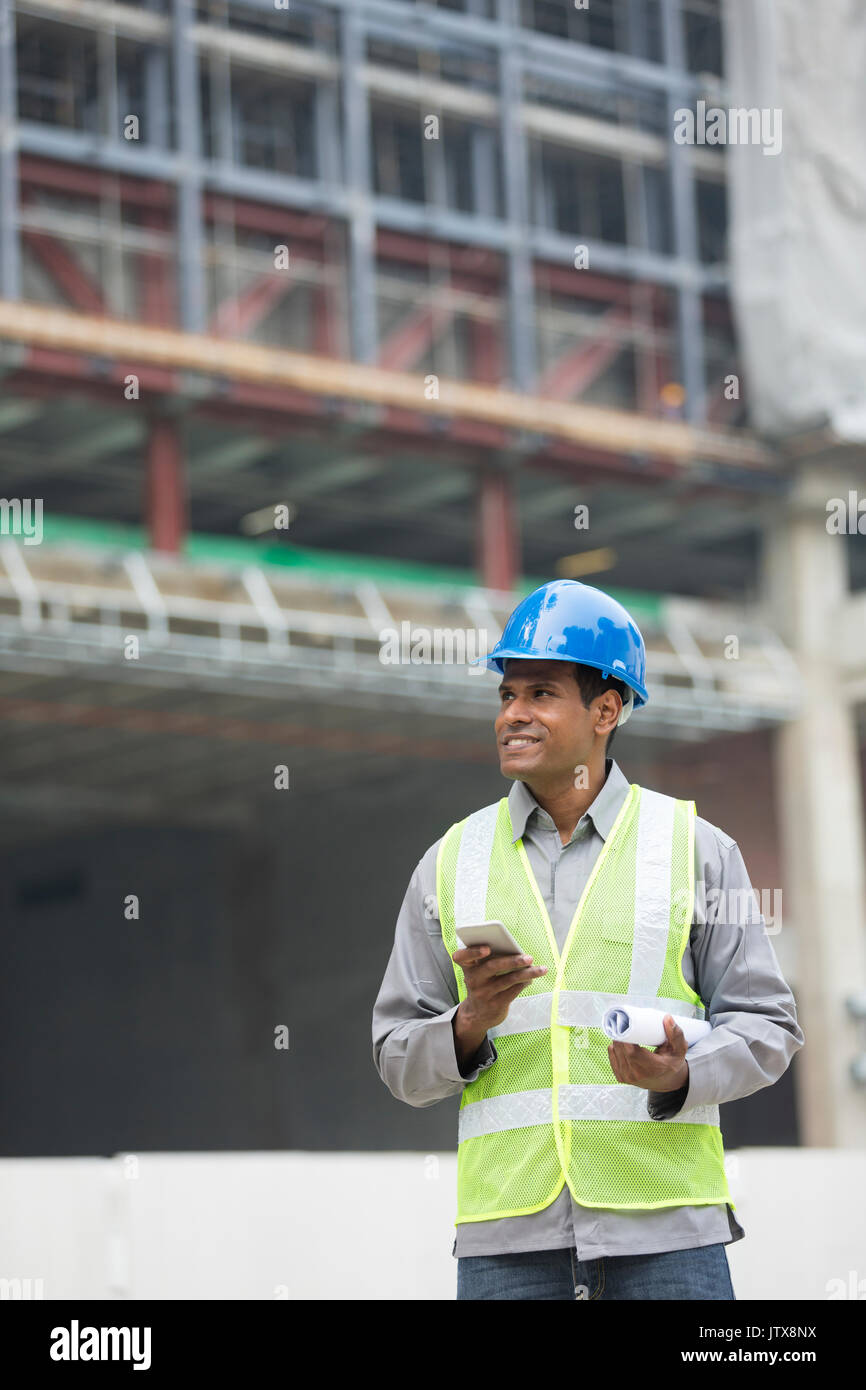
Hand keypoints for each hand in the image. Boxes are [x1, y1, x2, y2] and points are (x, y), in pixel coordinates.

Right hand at [450, 946, 546, 1071]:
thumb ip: (490, 960)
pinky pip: (513, 991)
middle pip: (492, 967)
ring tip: (542, 969)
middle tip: (529, 958)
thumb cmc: (483, 984)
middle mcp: (473, 980)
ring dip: (527, 973)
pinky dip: (524, 983)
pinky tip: (531, 978)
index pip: (461, 957)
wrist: (478, 1014)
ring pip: (508, 980)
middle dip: (512, 961)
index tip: (487, 948)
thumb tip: (517, 952)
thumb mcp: (479, 972)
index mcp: (468, 967)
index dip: (472, 952)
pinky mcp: (495, 1004)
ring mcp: (484, 994)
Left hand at [608, 1014, 689, 1092]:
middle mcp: (636, 1074)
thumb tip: (667, 1018)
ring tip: (623, 1031)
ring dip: (617, 1039)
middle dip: (620, 1033)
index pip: (630, 1051)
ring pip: (614, 1050)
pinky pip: (612, 1056)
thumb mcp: (679, 1050)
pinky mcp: (620, 1077)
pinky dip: (614, 1047)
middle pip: (620, 1048)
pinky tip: (621, 1041)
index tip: (627, 1023)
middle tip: (625, 1022)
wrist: (666, 1082)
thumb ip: (676, 1034)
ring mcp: (627, 1077)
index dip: (624, 1036)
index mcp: (651, 1068)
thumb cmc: (671, 1064)